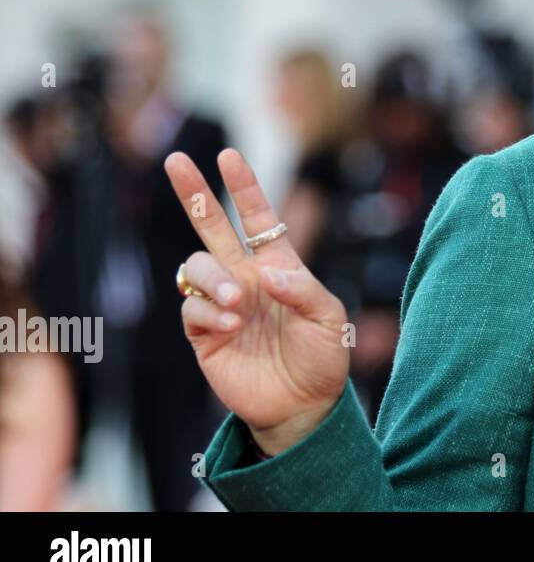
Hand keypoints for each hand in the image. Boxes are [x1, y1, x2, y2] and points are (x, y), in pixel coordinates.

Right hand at [164, 148, 350, 455]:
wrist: (304, 406)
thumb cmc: (323, 357)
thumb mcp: (329, 318)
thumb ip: (302, 290)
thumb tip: (267, 274)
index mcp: (279, 266)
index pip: (258, 218)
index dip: (244, 187)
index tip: (229, 156)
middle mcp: (246, 278)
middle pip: (211, 227)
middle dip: (194, 193)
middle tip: (175, 160)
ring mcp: (222, 305)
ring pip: (197, 268)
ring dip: (213, 279)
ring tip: (237, 302)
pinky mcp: (204, 335)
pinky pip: (191, 310)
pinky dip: (207, 313)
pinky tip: (229, 325)